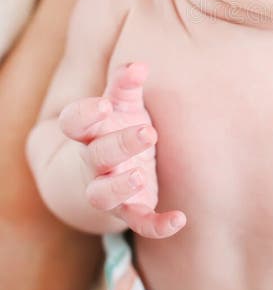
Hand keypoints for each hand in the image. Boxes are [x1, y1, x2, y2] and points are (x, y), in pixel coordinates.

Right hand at [58, 62, 185, 238]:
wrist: (100, 175)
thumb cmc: (114, 128)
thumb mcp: (120, 105)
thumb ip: (126, 85)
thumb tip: (139, 65)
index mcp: (89, 132)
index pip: (75, 122)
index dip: (86, 114)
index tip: (104, 105)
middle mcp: (94, 163)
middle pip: (97, 156)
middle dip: (118, 144)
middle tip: (147, 132)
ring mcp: (108, 189)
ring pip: (104, 194)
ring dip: (121, 187)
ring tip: (141, 177)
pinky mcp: (130, 210)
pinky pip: (139, 222)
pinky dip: (157, 225)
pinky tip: (179, 219)